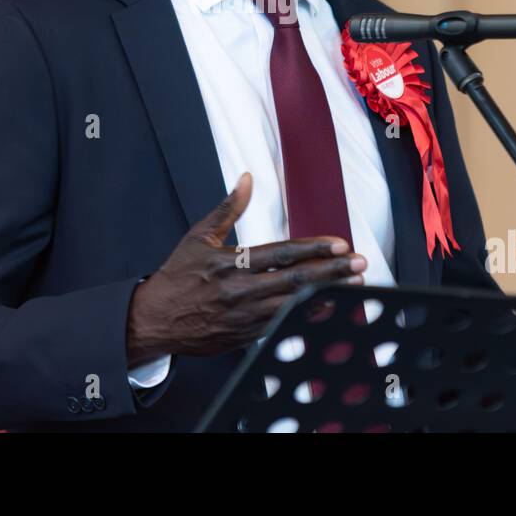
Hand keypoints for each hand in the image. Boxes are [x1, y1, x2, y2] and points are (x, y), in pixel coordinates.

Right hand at [126, 173, 366, 362]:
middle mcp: (241, 290)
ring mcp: (245, 317)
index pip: (281, 254)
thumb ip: (228, 208)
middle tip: (360, 263)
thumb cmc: (177, 276)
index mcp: (230, 263)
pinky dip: (309, 317)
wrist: (155, 320)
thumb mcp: (199, 237)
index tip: (339, 243)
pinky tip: (330, 308)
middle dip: (332, 272)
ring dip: (328, 295)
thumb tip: (247, 179)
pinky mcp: (246, 336)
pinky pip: (284, 326)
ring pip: (295, 306)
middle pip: (295, 281)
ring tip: (355, 285)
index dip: (313, 249)